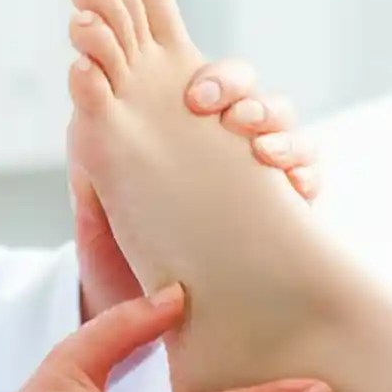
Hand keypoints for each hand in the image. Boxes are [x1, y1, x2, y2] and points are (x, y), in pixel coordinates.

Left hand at [73, 57, 315, 321]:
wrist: (136, 310)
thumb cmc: (111, 250)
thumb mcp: (95, 204)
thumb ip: (94, 157)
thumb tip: (84, 88)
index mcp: (181, 131)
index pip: (213, 86)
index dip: (216, 81)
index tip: (197, 99)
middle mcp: (223, 145)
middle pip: (257, 101)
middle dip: (254, 103)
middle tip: (239, 121)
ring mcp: (254, 176)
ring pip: (288, 134)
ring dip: (285, 136)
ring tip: (269, 155)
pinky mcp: (282, 212)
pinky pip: (307, 182)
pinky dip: (306, 177)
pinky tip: (297, 188)